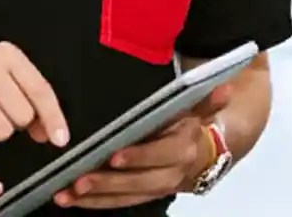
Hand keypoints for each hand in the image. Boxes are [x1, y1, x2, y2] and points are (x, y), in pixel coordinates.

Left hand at [53, 84, 231, 209]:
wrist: (202, 156)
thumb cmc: (189, 128)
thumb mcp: (196, 111)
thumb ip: (205, 100)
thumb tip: (224, 88)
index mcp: (181, 150)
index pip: (159, 155)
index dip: (138, 157)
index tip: (114, 156)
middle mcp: (168, 174)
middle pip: (137, 182)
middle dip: (108, 183)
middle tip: (80, 179)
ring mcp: (153, 189)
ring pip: (124, 197)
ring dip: (95, 198)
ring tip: (67, 195)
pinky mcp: (140, 196)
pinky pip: (117, 203)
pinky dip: (94, 203)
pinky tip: (70, 200)